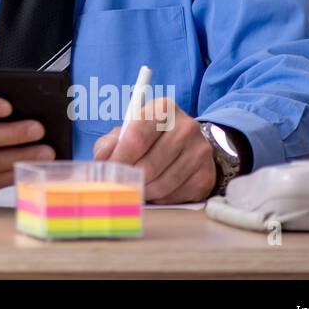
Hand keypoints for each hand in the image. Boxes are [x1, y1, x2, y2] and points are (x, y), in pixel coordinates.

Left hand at [92, 97, 215, 202]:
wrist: (188, 143)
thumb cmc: (150, 137)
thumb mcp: (128, 131)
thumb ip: (110, 142)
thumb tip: (103, 159)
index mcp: (164, 109)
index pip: (137, 137)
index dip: (119, 158)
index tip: (108, 170)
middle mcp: (186, 127)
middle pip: (149, 165)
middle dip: (130, 179)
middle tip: (119, 184)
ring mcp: (200, 152)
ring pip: (162, 184)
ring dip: (144, 191)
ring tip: (135, 187)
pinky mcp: (206, 175)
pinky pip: (175, 196)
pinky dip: (159, 199)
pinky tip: (154, 191)